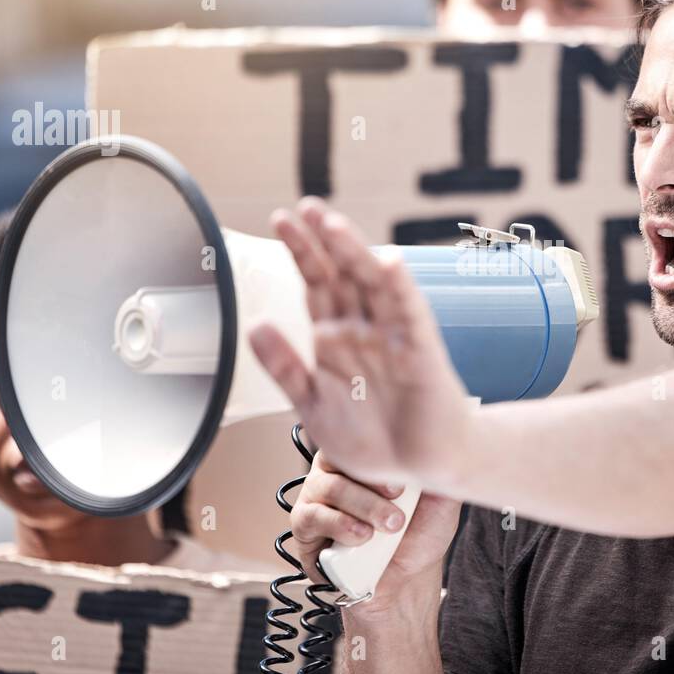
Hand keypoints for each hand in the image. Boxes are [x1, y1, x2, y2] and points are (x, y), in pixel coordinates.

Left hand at [248, 197, 474, 488]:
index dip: (301, 252)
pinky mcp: (420, 351)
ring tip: (334, 227)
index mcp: (337, 337)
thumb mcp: (312, 404)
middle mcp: (365, 327)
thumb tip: (254, 324)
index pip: (317, 283)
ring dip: (356, 255)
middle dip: (325, 241)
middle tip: (307, 207)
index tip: (282, 219)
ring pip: (373, 285)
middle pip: (344, 274)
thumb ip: (285, 366)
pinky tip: (388, 263)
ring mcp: (394, 335)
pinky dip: (400, 288)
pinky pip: (410, 314)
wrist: (420, 467)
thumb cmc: (372, 437)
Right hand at [287, 449, 460, 602]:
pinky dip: (340, 525)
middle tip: (399, 508)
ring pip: (329, 487)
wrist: (405, 580)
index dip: (376, 454)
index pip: (359, 435)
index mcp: (364, 457)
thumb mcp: (442, 500)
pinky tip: (362, 537)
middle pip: (341, 459)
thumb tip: (447, 444)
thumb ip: (442, 470)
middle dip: (373, 484)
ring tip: (389, 528)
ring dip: (363, 507)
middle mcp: (335, 471)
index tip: (401, 484)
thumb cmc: (419, 533)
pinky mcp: (305, 526)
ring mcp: (316, 496)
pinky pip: (313, 517)